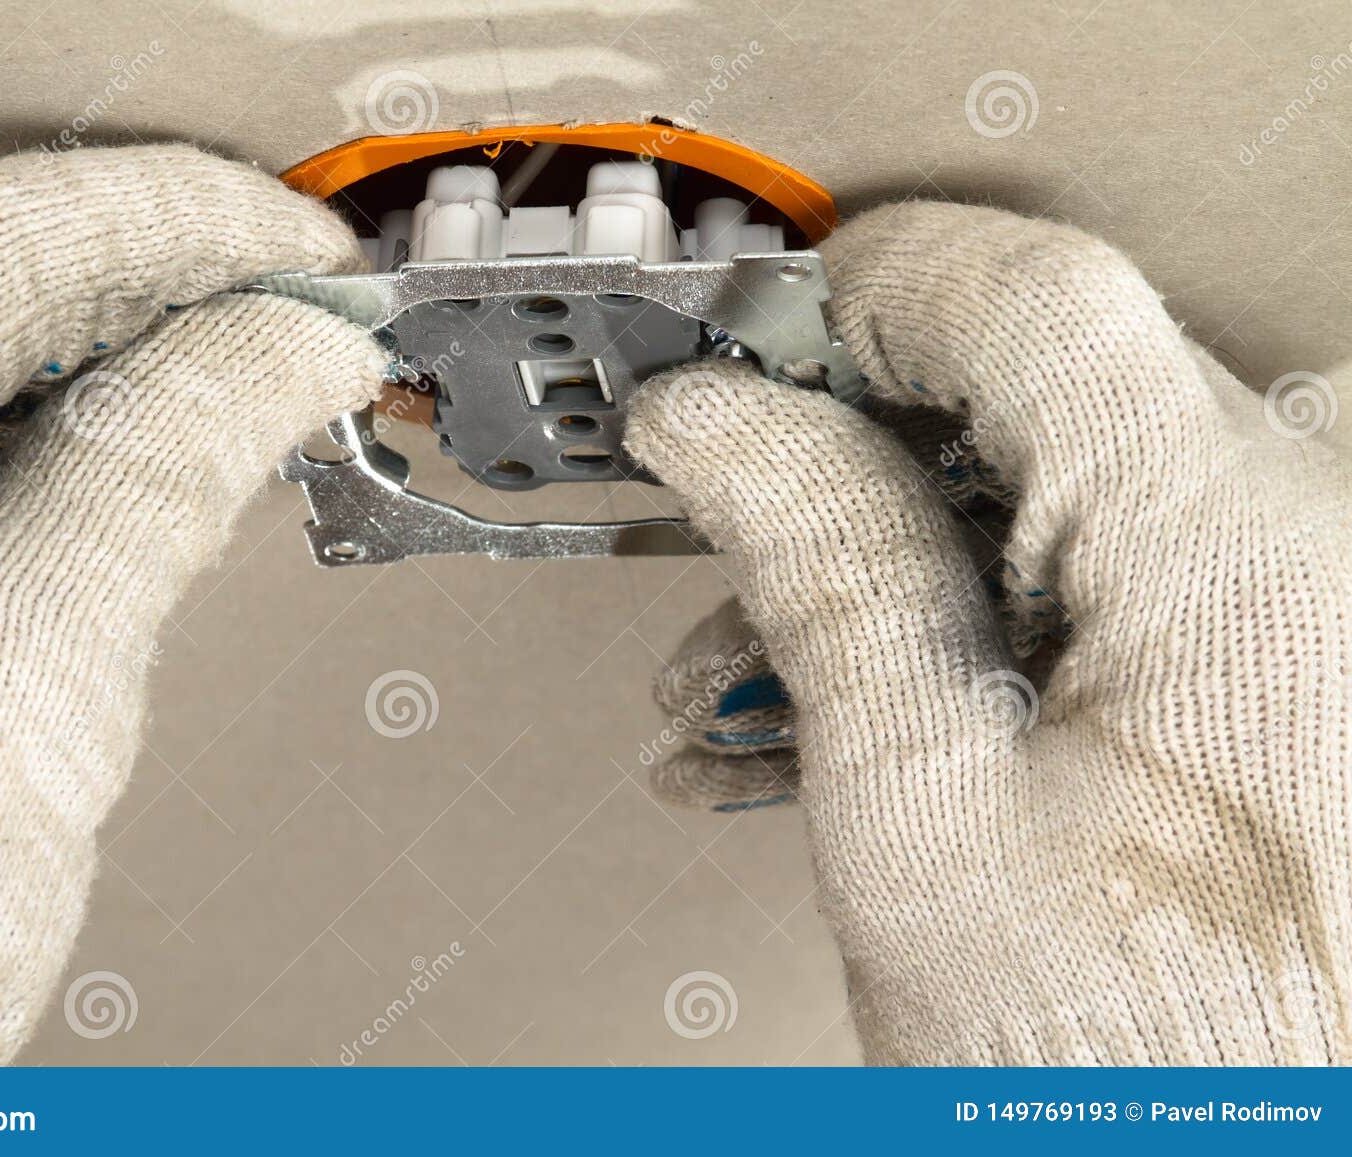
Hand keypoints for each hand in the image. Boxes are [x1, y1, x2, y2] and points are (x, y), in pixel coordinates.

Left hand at [0, 145, 383, 1062]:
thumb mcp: (26, 685)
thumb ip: (157, 477)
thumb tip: (279, 352)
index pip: (10, 231)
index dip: (192, 226)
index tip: (307, 249)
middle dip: (150, 286)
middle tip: (297, 313)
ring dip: (86, 358)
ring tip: (226, 378)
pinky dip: (10, 436)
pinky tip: (92, 458)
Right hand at [625, 202, 1350, 1063]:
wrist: (1232, 1153)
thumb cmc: (1128, 1070)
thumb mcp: (919, 815)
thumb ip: (824, 573)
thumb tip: (722, 422)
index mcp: (1237, 561)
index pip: (1035, 303)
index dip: (857, 294)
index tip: (737, 343)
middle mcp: (1302, 548)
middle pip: (1028, 388)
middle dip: (838, 453)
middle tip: (719, 511)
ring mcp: (1289, 602)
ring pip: (1036, 486)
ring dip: (871, 555)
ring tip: (739, 674)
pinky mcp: (1259, 656)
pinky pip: (1078, 571)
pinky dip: (947, 613)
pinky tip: (836, 704)